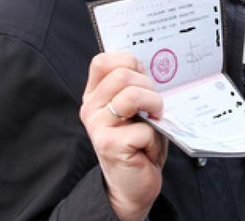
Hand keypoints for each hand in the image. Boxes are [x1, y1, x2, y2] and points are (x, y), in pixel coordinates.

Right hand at [81, 52, 167, 220]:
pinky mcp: (109, 144)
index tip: (142, 78)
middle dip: (148, 87)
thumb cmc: (138, 142)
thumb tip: (147, 66)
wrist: (133, 183)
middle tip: (153, 106)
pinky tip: (147, 146)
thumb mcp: (136, 107)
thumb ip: (134, 85)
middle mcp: (91, 108)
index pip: (103, 61)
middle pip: (122, 75)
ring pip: (132, 95)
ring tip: (154, 120)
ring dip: (154, 106)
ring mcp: (97, 126)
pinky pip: (142, 127)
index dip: (129, 62)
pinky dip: (154, 136)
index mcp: (95, 95)